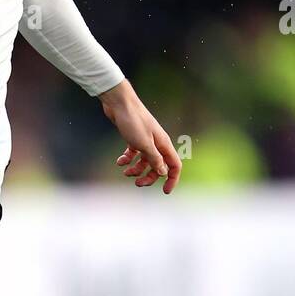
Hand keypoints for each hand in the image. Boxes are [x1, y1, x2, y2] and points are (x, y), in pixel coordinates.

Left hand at [99, 79, 180, 193]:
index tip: (165, 192)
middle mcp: (157, 143)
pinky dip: (128, 159)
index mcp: (163, 144)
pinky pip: (134, 154)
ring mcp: (145, 140)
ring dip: (136, 170)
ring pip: (145, 161)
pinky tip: (120, 162)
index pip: (174, 165)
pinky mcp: (134, 137)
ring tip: (125, 172)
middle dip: (149, 177)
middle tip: (137, 183)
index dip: (172, 179)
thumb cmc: (133, 122)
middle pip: (158, 166)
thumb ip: (154, 159)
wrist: (119, 103)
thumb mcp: (144, 144)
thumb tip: (163, 173)